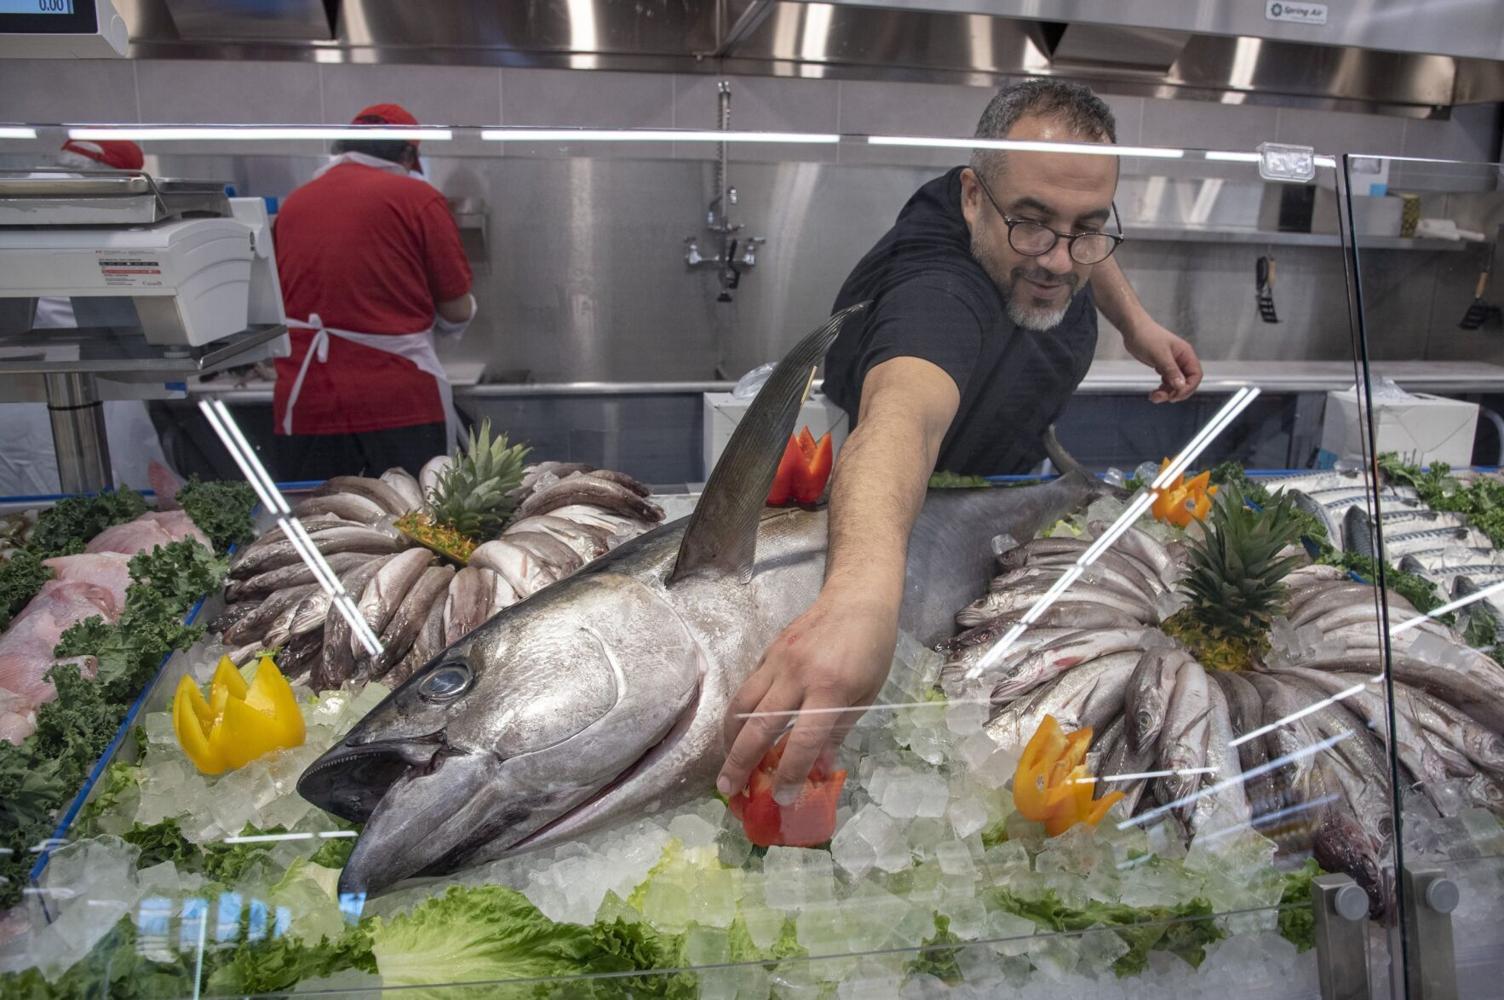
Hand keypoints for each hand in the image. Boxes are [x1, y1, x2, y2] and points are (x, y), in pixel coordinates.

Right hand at [716, 587, 896, 804]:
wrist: (857, 598)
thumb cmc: (871, 648)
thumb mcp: (867, 694)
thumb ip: (838, 731)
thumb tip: (818, 770)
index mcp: (830, 689)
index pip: (803, 740)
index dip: (790, 773)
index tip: (781, 797)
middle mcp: (797, 675)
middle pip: (759, 725)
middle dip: (740, 762)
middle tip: (728, 789)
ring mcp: (778, 661)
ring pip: (741, 705)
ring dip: (729, 739)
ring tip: (726, 764)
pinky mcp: (768, 652)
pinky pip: (747, 687)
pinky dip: (738, 714)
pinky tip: (739, 730)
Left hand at [1122, 319, 1201, 403]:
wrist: (1133, 329)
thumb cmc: (1147, 335)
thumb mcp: (1159, 354)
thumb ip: (1171, 370)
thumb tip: (1180, 385)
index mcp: (1186, 354)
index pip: (1196, 375)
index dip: (1188, 387)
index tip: (1175, 395)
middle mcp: (1181, 360)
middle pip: (1186, 382)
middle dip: (1176, 392)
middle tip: (1163, 397)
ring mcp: (1172, 364)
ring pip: (1176, 384)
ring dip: (1167, 393)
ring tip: (1154, 396)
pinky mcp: (1163, 367)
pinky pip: (1167, 382)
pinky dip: (1162, 389)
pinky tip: (1154, 393)